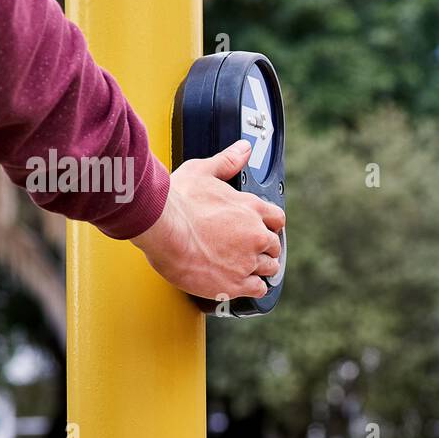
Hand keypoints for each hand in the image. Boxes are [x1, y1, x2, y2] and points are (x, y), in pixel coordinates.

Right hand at [131, 139, 284, 300]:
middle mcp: (255, 235)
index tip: (261, 229)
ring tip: (244, 267)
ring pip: (269, 268)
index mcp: (251, 208)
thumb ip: (227, 161)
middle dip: (264, 248)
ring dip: (259, 268)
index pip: (277, 219)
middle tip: (249, 250)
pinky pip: (258, 289)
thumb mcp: (202, 171)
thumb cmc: (177, 200)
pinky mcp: (236, 282)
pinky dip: (253, 287)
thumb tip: (244, 148)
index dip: (270, 225)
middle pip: (274, 245)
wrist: (161, 229)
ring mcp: (247, 260)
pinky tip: (242, 284)